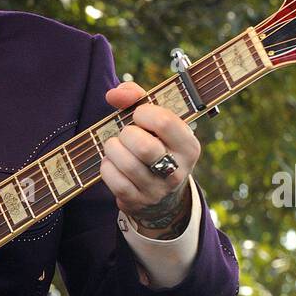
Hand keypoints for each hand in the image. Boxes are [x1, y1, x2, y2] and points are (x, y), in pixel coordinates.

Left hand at [101, 80, 199, 238]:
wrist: (162, 195)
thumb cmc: (156, 145)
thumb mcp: (156, 122)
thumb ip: (137, 99)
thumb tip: (113, 94)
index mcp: (188, 146)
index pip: (164, 122)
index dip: (143, 113)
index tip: (139, 115)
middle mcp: (177, 170)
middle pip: (144, 147)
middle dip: (126, 135)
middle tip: (126, 134)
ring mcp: (158, 189)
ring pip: (127, 165)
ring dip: (113, 149)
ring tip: (115, 146)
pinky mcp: (138, 202)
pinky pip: (116, 182)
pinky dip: (107, 167)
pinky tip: (112, 162)